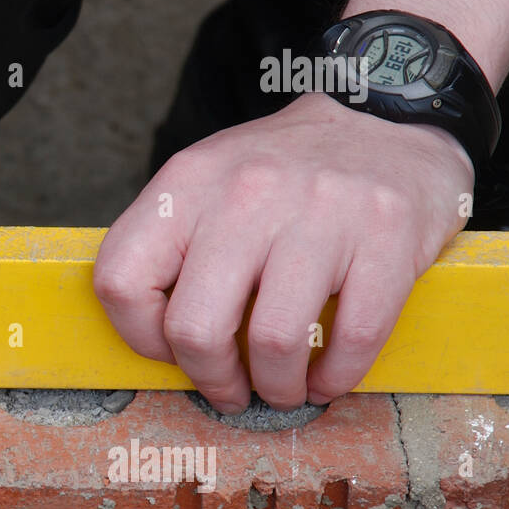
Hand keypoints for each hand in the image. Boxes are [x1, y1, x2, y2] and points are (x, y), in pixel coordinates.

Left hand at [93, 92, 471, 412]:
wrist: (385, 120)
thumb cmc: (282, 172)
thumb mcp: (207, 181)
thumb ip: (170, 244)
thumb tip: (149, 335)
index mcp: (186, 183)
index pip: (121, 280)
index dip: (137, 336)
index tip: (167, 350)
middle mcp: (246, 193)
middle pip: (194, 327)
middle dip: (210, 378)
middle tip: (228, 388)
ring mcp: (320, 212)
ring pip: (272, 342)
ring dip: (276, 387)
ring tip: (281, 388)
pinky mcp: (387, 234)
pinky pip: (353, 336)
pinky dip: (336, 377)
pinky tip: (327, 377)